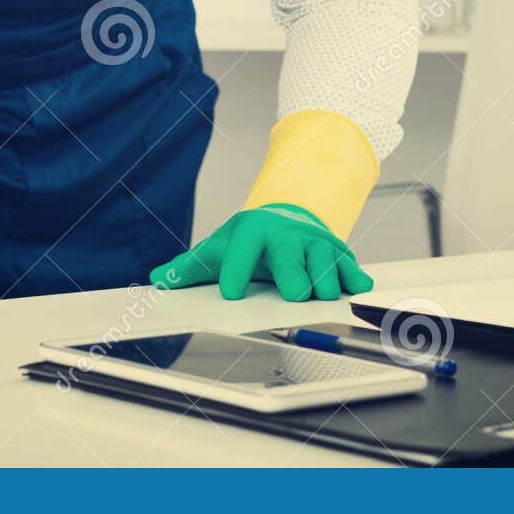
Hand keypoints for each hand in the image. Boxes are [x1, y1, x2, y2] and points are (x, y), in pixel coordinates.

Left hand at [148, 203, 373, 301]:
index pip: (243, 247)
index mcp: (252, 231)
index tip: (231, 293)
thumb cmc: (248, 242)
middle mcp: (286, 234)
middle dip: (294, 272)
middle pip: (291, 251)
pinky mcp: (337, 252)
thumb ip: (188, 268)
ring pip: (325, 256)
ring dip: (328, 277)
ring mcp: (314, 242)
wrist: (285, 218)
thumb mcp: (218, 250)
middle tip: (295, 294)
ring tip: (326, 295)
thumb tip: (156, 278)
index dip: (236, 268)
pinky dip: (353, 276)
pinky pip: (349, 263)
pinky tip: (356, 289)